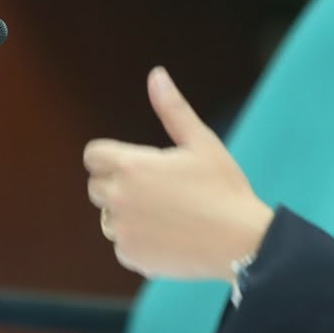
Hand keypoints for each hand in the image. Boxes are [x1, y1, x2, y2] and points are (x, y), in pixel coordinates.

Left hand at [84, 67, 272, 280]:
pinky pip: (124, 245)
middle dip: (120, 185)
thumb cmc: (224, 188)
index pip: (93, 156)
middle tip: (160, 190)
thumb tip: (157, 75)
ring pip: (110, 218)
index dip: (111, 157)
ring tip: (168, 215)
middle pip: (97, 187)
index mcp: (132, 166)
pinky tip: (171, 237)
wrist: (241, 242)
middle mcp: (119, 199)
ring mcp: (122, 231)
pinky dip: (141, 242)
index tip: (135, 164)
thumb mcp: (201, 142)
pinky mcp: (131, 257)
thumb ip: (173, 109)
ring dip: (129, 215)